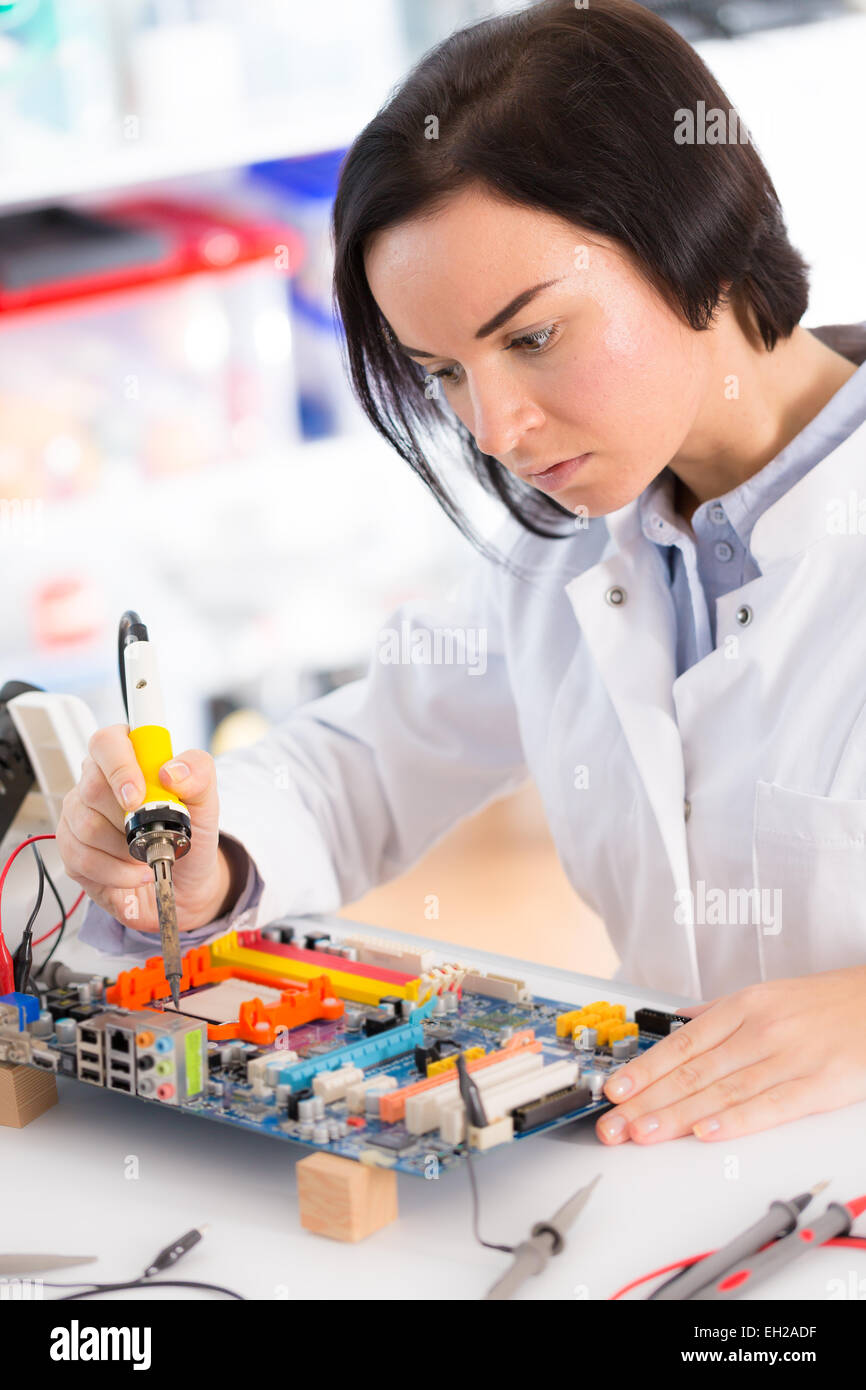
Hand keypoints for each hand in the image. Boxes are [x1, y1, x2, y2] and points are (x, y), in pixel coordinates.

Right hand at [57, 723, 229, 934]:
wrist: (186, 876)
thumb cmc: (191, 830)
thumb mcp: (206, 799)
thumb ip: (199, 774)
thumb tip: (172, 771)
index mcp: (128, 756)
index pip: (107, 742)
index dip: (119, 767)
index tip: (137, 796)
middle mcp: (96, 780)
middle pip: (92, 788)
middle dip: (129, 820)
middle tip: (155, 832)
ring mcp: (78, 814)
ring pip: (86, 827)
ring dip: (126, 849)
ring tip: (147, 853)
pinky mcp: (71, 849)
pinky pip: (82, 860)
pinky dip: (116, 873)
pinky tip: (134, 872)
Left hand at [594, 967, 865, 1144]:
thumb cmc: (827, 1003)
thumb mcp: (768, 995)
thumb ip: (719, 1013)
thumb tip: (678, 1021)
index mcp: (743, 1007)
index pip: (681, 1044)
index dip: (644, 1070)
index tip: (614, 1091)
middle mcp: (760, 1030)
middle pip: (693, 1072)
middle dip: (647, 1101)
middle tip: (614, 1125)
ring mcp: (788, 1057)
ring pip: (722, 1091)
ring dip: (677, 1116)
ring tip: (643, 1134)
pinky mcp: (820, 1084)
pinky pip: (771, 1105)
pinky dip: (736, 1120)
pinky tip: (706, 1133)